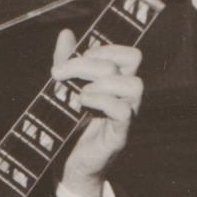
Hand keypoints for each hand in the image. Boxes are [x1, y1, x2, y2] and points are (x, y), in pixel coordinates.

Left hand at [52, 29, 143, 196]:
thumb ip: (66, 61)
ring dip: (101, 82)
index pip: (130, 54)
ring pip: (135, 84)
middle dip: (91, 62)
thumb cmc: (71, 123)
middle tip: (62, 74)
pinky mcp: (120, 134)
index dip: (105, 49)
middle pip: (131, 61)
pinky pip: (123, 110)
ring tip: (78, 93)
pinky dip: (101, 101)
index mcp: (119, 82)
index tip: (76, 59)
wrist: (68, 163)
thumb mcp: (65, 87)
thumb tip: (66, 34)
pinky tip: (82, 103)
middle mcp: (128, 96)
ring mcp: (128, 114)